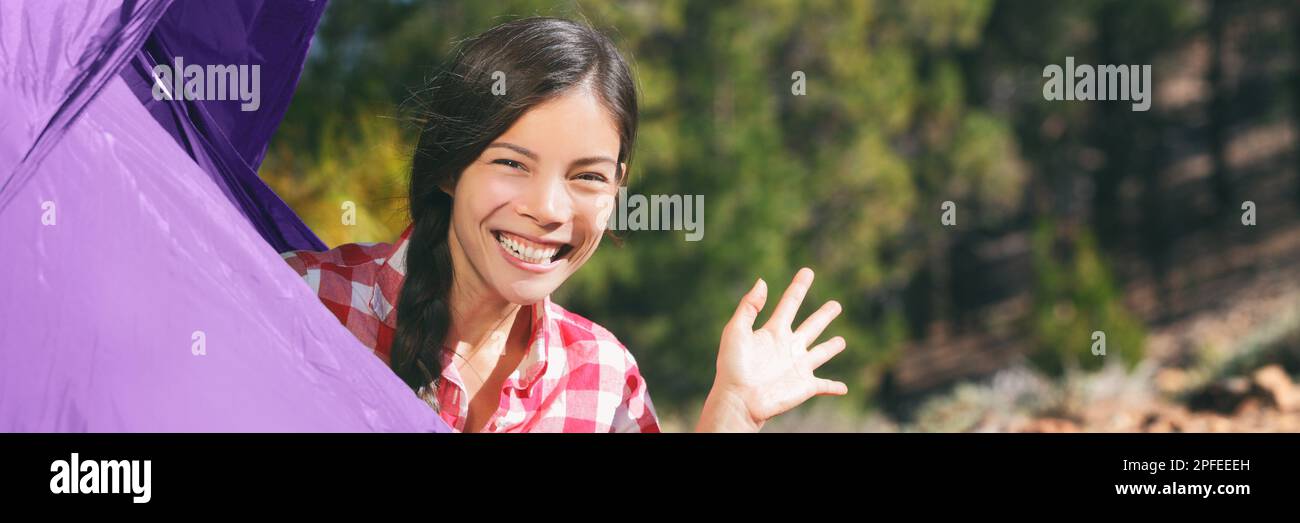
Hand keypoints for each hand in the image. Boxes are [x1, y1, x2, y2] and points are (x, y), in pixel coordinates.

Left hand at [696, 268, 847, 431]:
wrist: (739, 399)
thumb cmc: (733, 366)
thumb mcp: (736, 330)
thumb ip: (749, 306)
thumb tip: (762, 282)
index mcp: (773, 332)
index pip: (789, 304)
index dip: (798, 287)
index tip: (807, 271)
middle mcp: (788, 347)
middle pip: (811, 326)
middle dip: (824, 315)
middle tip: (836, 304)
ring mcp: (798, 366)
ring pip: (821, 353)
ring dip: (832, 347)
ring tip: (842, 341)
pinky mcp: (805, 385)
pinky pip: (824, 385)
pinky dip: (835, 387)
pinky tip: (844, 388)